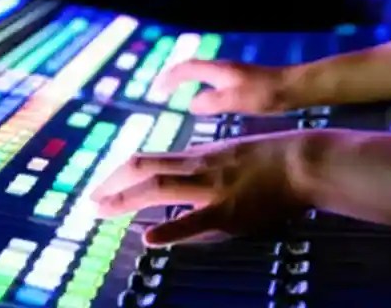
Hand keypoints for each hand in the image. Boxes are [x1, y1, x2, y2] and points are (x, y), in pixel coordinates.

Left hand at [88, 132, 310, 245]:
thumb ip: (201, 164)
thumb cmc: (269, 157)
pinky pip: (194, 222)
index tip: (101, 186)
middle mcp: (196, 168)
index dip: (119, 174)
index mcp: (196, 156)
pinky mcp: (227, 211)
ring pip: (157, 188)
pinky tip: (149, 239)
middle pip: (142, 170)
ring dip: (124, 201)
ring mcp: (210, 188)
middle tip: (90, 202)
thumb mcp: (227, 151)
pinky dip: (169, 230)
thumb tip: (177, 174)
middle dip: (111, 186)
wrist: (300, 160)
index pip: (146, 160)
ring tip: (101, 212)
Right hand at [153, 59, 295, 115]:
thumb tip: (190, 104)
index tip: (156, 92)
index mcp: (217, 70)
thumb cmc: (265, 94)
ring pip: (201, 71)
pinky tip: (204, 96)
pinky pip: (210, 78)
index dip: (168, 79)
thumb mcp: (237, 101)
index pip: (185, 69)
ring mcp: (231, 71)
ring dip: (185, 79)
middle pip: (190, 66)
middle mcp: (221, 67)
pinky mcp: (240, 78)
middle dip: (172, 76)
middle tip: (159, 89)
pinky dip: (198, 83)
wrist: (294, 87)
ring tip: (175, 91)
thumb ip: (212, 102)